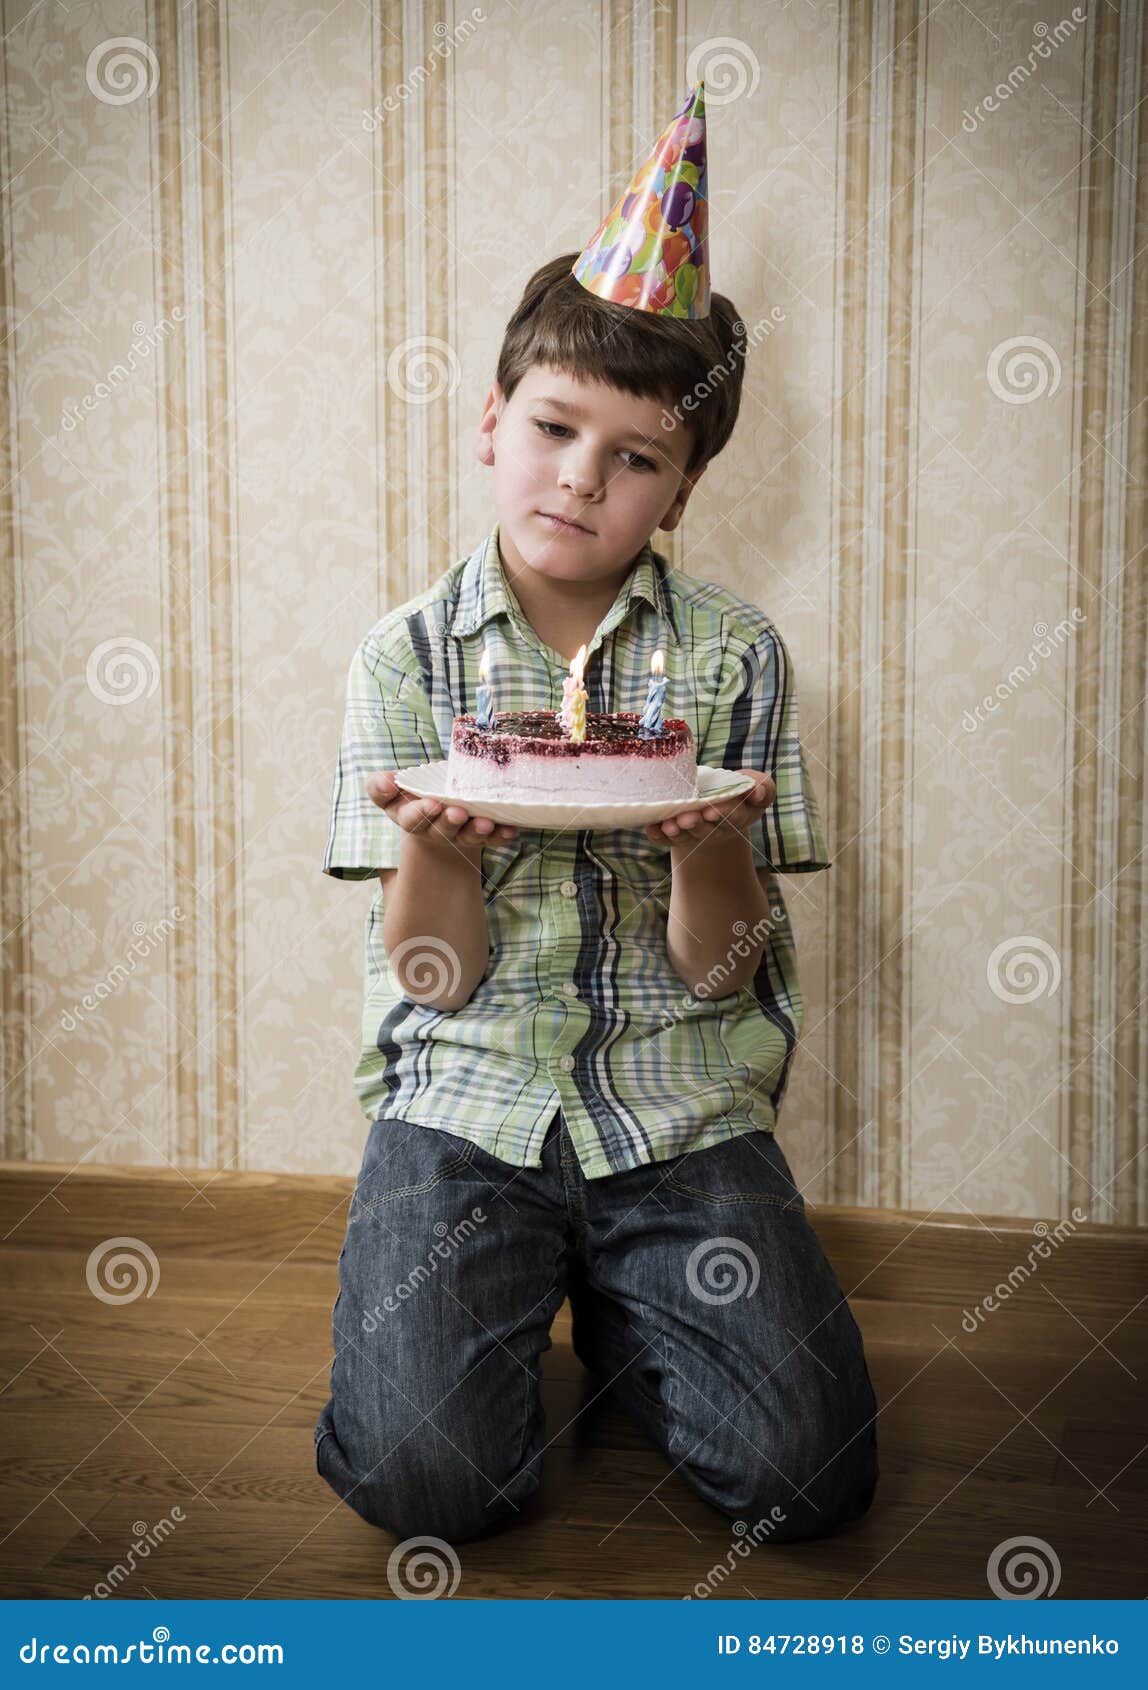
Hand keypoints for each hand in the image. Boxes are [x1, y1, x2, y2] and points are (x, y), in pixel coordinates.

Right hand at [365, 771, 517, 852]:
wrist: (435, 809)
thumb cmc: (411, 796)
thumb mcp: (391, 790)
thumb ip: (380, 787)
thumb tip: (386, 782)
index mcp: (410, 818)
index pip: (412, 819)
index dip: (422, 813)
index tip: (432, 804)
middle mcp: (435, 830)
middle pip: (441, 829)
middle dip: (450, 822)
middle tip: (458, 813)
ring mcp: (458, 834)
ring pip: (467, 836)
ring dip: (477, 830)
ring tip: (486, 823)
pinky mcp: (480, 836)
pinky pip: (491, 839)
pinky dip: (501, 835)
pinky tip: (511, 829)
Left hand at [644, 770, 774, 847]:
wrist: (714, 801)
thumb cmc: (737, 790)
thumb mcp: (755, 784)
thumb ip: (762, 786)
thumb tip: (758, 792)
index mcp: (738, 817)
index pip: (733, 817)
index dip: (723, 814)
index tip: (712, 809)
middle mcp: (716, 830)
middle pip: (706, 830)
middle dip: (696, 825)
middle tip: (686, 818)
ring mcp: (694, 835)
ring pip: (684, 837)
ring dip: (675, 832)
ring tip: (669, 824)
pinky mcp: (674, 836)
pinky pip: (664, 839)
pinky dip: (657, 835)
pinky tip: (652, 828)